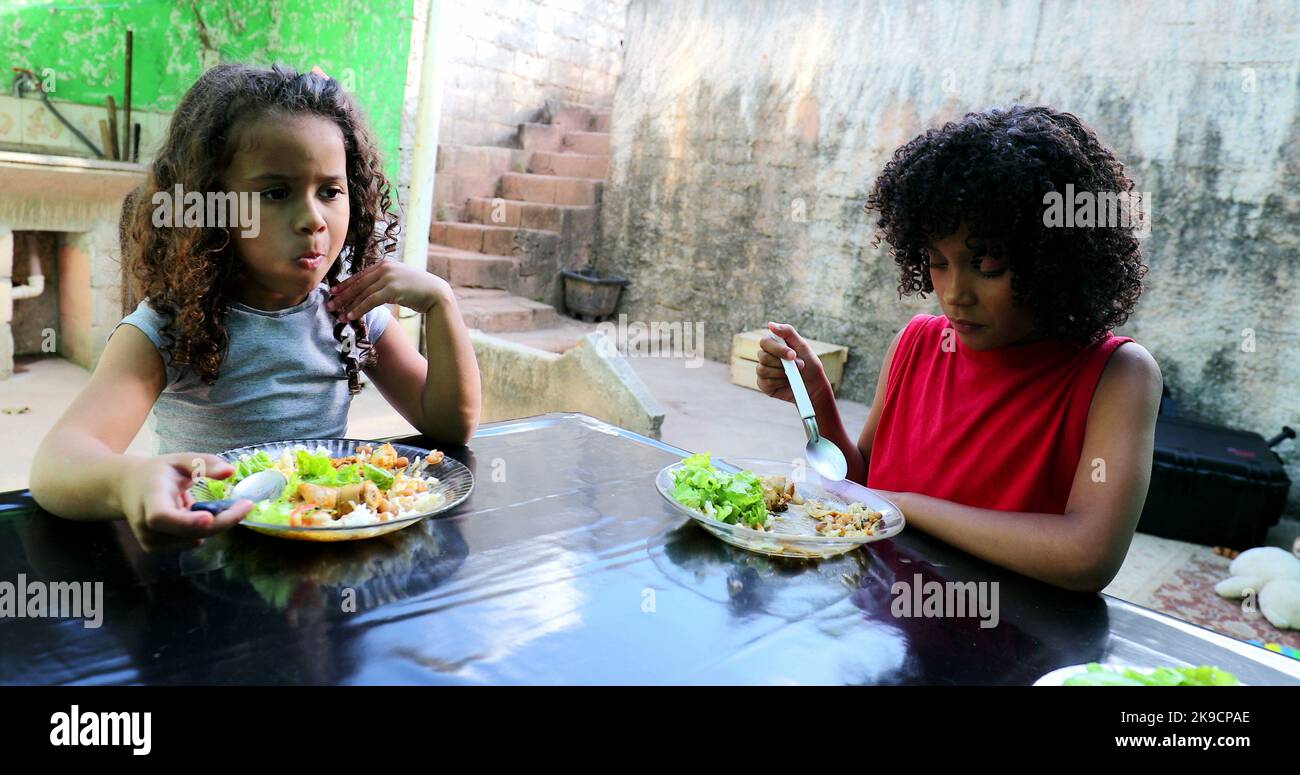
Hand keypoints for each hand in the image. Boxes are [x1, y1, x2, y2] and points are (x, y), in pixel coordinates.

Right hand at [118, 454, 252, 552]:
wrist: (127, 489)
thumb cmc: (157, 473)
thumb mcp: (180, 460)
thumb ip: (204, 463)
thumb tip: (231, 471)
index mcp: (149, 498)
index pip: (162, 516)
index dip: (186, 521)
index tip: (209, 517)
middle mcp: (146, 524)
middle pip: (189, 532)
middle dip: (222, 521)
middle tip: (246, 505)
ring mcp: (150, 541)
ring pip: (195, 538)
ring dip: (211, 523)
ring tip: (200, 503)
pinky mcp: (156, 549)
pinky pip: (191, 541)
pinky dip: (201, 529)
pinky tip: (191, 515)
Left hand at [326, 260, 452, 321]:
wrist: (436, 293)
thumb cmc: (418, 290)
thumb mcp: (399, 281)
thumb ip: (384, 282)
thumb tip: (371, 292)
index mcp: (384, 264)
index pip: (360, 275)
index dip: (346, 285)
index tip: (335, 292)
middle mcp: (384, 268)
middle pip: (358, 284)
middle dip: (343, 296)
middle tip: (330, 304)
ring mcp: (388, 277)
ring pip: (362, 293)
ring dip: (348, 305)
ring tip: (338, 315)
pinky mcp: (392, 289)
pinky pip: (370, 301)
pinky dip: (359, 309)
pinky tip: (351, 316)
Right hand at [755, 321, 832, 403]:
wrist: (814, 385)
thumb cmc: (809, 364)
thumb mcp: (802, 345)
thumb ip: (788, 332)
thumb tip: (770, 324)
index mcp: (773, 345)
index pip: (765, 342)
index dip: (778, 349)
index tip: (793, 355)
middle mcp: (765, 356)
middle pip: (763, 357)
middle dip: (783, 363)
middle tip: (799, 366)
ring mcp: (763, 370)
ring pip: (763, 370)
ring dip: (782, 373)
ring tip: (793, 374)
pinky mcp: (763, 384)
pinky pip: (765, 382)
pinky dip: (779, 383)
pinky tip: (786, 382)